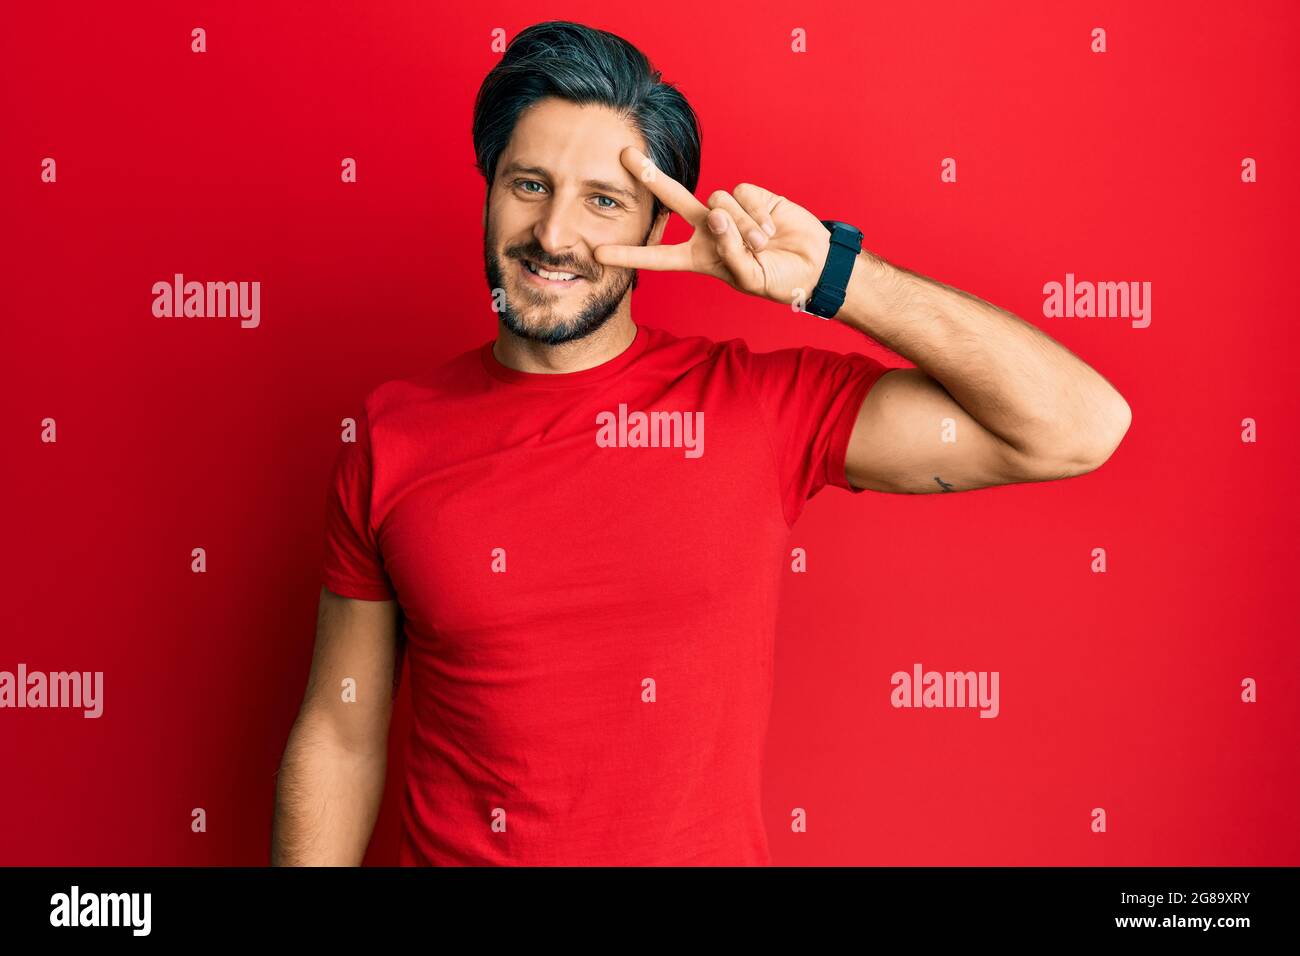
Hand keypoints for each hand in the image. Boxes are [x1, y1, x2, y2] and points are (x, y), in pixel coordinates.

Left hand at [592, 145, 834, 308]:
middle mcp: (708, 229)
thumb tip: (717, 215)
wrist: (813, 264)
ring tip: (762, 243)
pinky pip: (742, 194)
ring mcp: (728, 209)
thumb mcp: (749, 278)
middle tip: (626, 156)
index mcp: (700, 257)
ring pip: (718, 202)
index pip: (658, 256)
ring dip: (742, 226)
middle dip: (650, 177)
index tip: (597, 252)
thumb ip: (729, 251)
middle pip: (673, 200)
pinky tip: (770, 225)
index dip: (629, 254)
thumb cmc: (778, 279)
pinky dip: (756, 212)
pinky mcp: (751, 194)